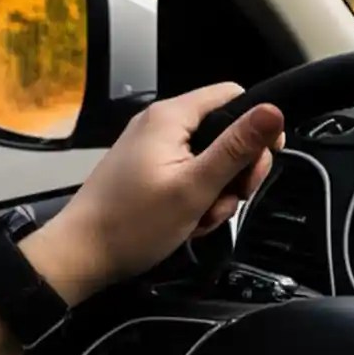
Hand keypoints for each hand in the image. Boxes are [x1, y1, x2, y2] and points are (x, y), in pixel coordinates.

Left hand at [19, 83, 284, 304]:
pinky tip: (188, 221)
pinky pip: (189, 173)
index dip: (258, 125)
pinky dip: (197, 196)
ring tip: (201, 218)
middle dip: (237, 169)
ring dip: (217, 190)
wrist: (78, 258)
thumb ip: (237, 147)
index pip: (234, 96)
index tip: (266, 159)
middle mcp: (161, 123)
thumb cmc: (133, 223)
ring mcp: (152, 147)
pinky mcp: (147, 169)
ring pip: (210, 158)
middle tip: (233, 199)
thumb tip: (275, 111)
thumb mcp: (195, 187)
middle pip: (225, 131)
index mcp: (171, 116)